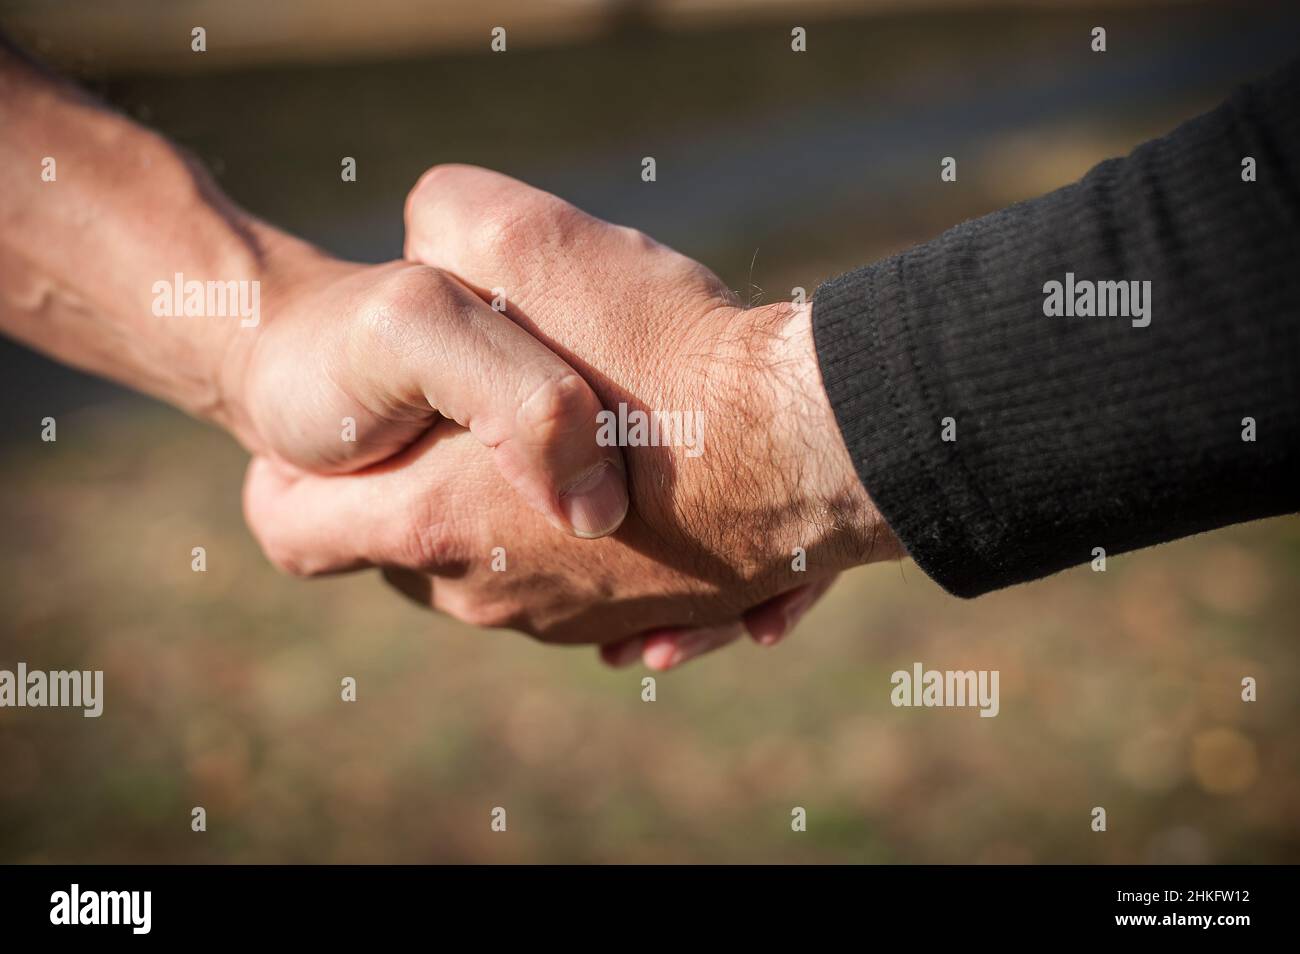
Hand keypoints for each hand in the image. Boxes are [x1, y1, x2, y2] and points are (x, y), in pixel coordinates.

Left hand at [242, 166, 900, 662]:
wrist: (815, 448)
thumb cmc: (669, 359)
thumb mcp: (529, 244)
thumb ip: (445, 223)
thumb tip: (425, 230)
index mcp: (432, 521)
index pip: (293, 532)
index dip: (293, 482)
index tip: (340, 441)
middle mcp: (492, 593)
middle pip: (406, 552)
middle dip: (427, 484)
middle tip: (475, 419)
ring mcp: (572, 621)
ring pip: (507, 569)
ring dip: (520, 515)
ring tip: (572, 447)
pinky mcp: (647, 622)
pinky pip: (594, 596)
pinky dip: (601, 553)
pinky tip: (637, 507)